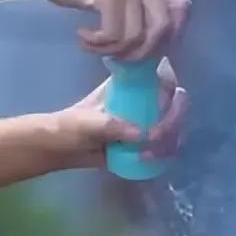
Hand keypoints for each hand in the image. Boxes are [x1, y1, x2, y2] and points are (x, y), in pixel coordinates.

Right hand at [43, 0, 190, 59]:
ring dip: (113, 50)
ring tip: (94, 47)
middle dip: (145, 50)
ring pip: (136, 35)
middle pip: (164, 25)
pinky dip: (98, 44)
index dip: (172, 33)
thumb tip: (153, 45)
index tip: (149, 48)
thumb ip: (136, 7)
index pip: (181, 7)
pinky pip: (114, 33)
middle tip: (120, 56)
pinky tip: (83, 38)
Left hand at [53, 58, 187, 168]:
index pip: (160, 76)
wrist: (60, 148)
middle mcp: (142, 99)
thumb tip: (141, 135)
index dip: (169, 87)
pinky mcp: (146, 142)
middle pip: (175, 102)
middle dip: (172, 119)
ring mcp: (146, 120)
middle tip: (155, 136)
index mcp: (127, 85)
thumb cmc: (69, 126)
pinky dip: (164, 153)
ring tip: (145, 154)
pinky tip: (148, 159)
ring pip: (174, 125)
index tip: (162, 103)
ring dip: (168, 140)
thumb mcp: (86, 123)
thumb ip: (111, 126)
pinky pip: (167, 145)